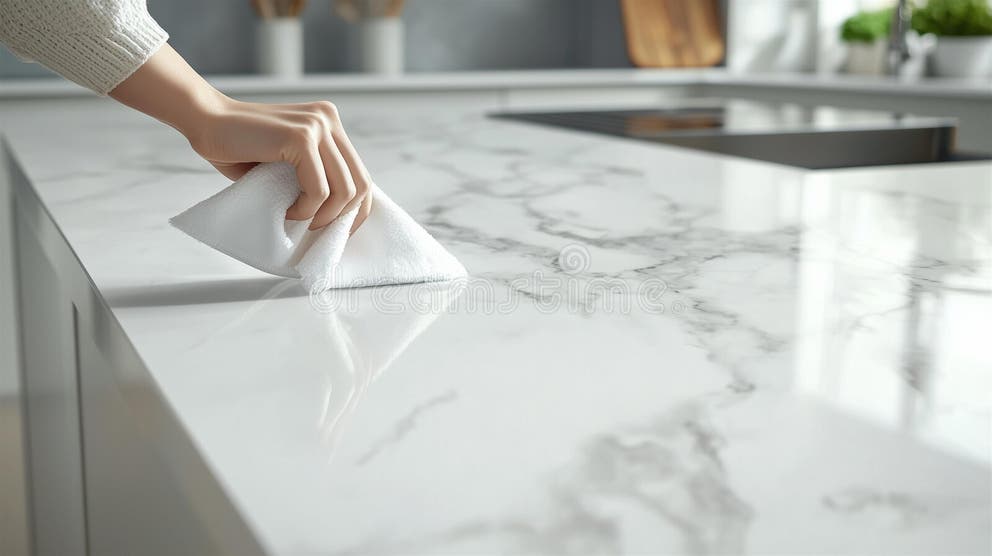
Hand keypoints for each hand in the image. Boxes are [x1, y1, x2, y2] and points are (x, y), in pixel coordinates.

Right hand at [191, 98, 372, 231]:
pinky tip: (287, 210)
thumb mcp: (289, 162)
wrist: (206, 121)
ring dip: (323, 216)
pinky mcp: (301, 137)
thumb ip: (316, 174)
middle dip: (343, 218)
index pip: (362, 174)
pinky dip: (305, 209)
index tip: (340, 232)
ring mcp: (317, 126)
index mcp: (329, 123)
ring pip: (344, 190)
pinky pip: (318, 190)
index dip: (358, 210)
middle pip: (361, 184)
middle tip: (318, 231)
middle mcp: (328, 119)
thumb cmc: (241, 148)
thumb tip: (339, 214)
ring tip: (299, 220)